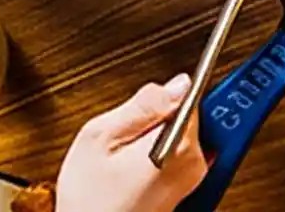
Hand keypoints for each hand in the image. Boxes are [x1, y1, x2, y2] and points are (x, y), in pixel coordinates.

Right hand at [57, 75, 206, 211]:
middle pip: (186, 117)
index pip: (191, 97)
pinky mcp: (186, 190)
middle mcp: (194, 163)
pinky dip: (159, 155)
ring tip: (126, 157)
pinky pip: (179, 156)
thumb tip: (177, 84)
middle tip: (128, 137)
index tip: (149, 107)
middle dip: (158, 118)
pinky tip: (134, 169)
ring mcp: (192, 179)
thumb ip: (141, 105)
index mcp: (178, 145)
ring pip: (181, 136)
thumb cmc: (90, 202)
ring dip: (157, 138)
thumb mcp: (99, 138)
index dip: (164, 97)